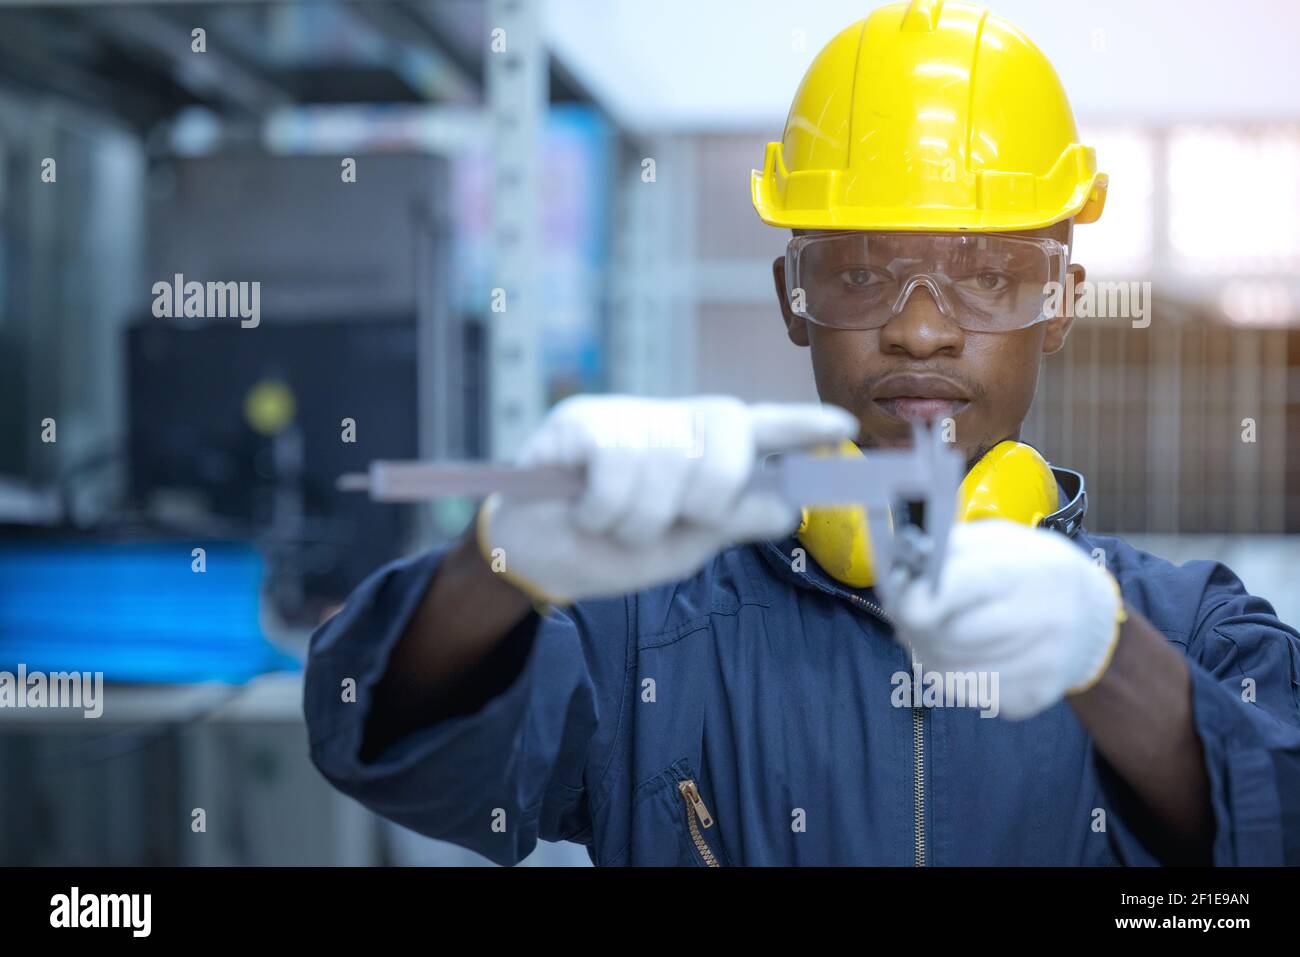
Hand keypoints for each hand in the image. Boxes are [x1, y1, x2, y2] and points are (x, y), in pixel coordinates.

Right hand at [478, 394, 857, 602]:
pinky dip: (605, 510)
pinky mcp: (581, 422)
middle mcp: (669, 423)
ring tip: (612, 524)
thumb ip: (728, 524)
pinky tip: (584, 510)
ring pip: (669, 467)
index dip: (800, 425)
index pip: (758, 428)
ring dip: (641, 521)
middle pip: (727, 438)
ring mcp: (627, 417)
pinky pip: (617, 470)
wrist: (534, 558)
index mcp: (700, 451)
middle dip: (709, 494)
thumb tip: (786, 508)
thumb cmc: (611, 546)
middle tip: (672, 520)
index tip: (842, 425)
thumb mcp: (681, 546)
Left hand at [886, 519, 1124, 719]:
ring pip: (948, 669)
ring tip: (925, 630)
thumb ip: (952, 549)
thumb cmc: (1034, 570)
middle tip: (904, 610)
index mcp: (1032, 570)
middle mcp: (1043, 620)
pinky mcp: (1032, 697)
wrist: (1094, 619)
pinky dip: (946, 673)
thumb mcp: (1002, 541)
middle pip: (947, 634)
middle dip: (912, 623)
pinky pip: (965, 692)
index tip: (900, 590)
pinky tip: (954, 653)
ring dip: (923, 649)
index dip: (917, 593)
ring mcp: (1040, 665)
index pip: (958, 586)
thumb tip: (902, 571)